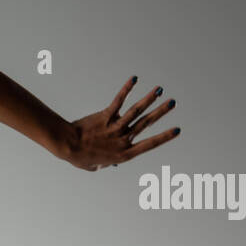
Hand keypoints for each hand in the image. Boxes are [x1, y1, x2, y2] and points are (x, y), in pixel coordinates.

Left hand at [62, 76, 178, 170]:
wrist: (67, 146)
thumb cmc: (80, 157)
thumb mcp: (94, 166)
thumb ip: (104, 164)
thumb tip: (108, 164)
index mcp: (123, 154)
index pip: (149, 144)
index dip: (164, 137)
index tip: (177, 130)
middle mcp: (122, 140)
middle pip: (146, 124)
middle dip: (161, 112)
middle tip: (173, 102)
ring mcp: (114, 127)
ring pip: (135, 112)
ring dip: (149, 99)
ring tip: (160, 90)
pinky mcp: (105, 116)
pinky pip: (118, 101)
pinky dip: (126, 89)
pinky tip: (134, 79)